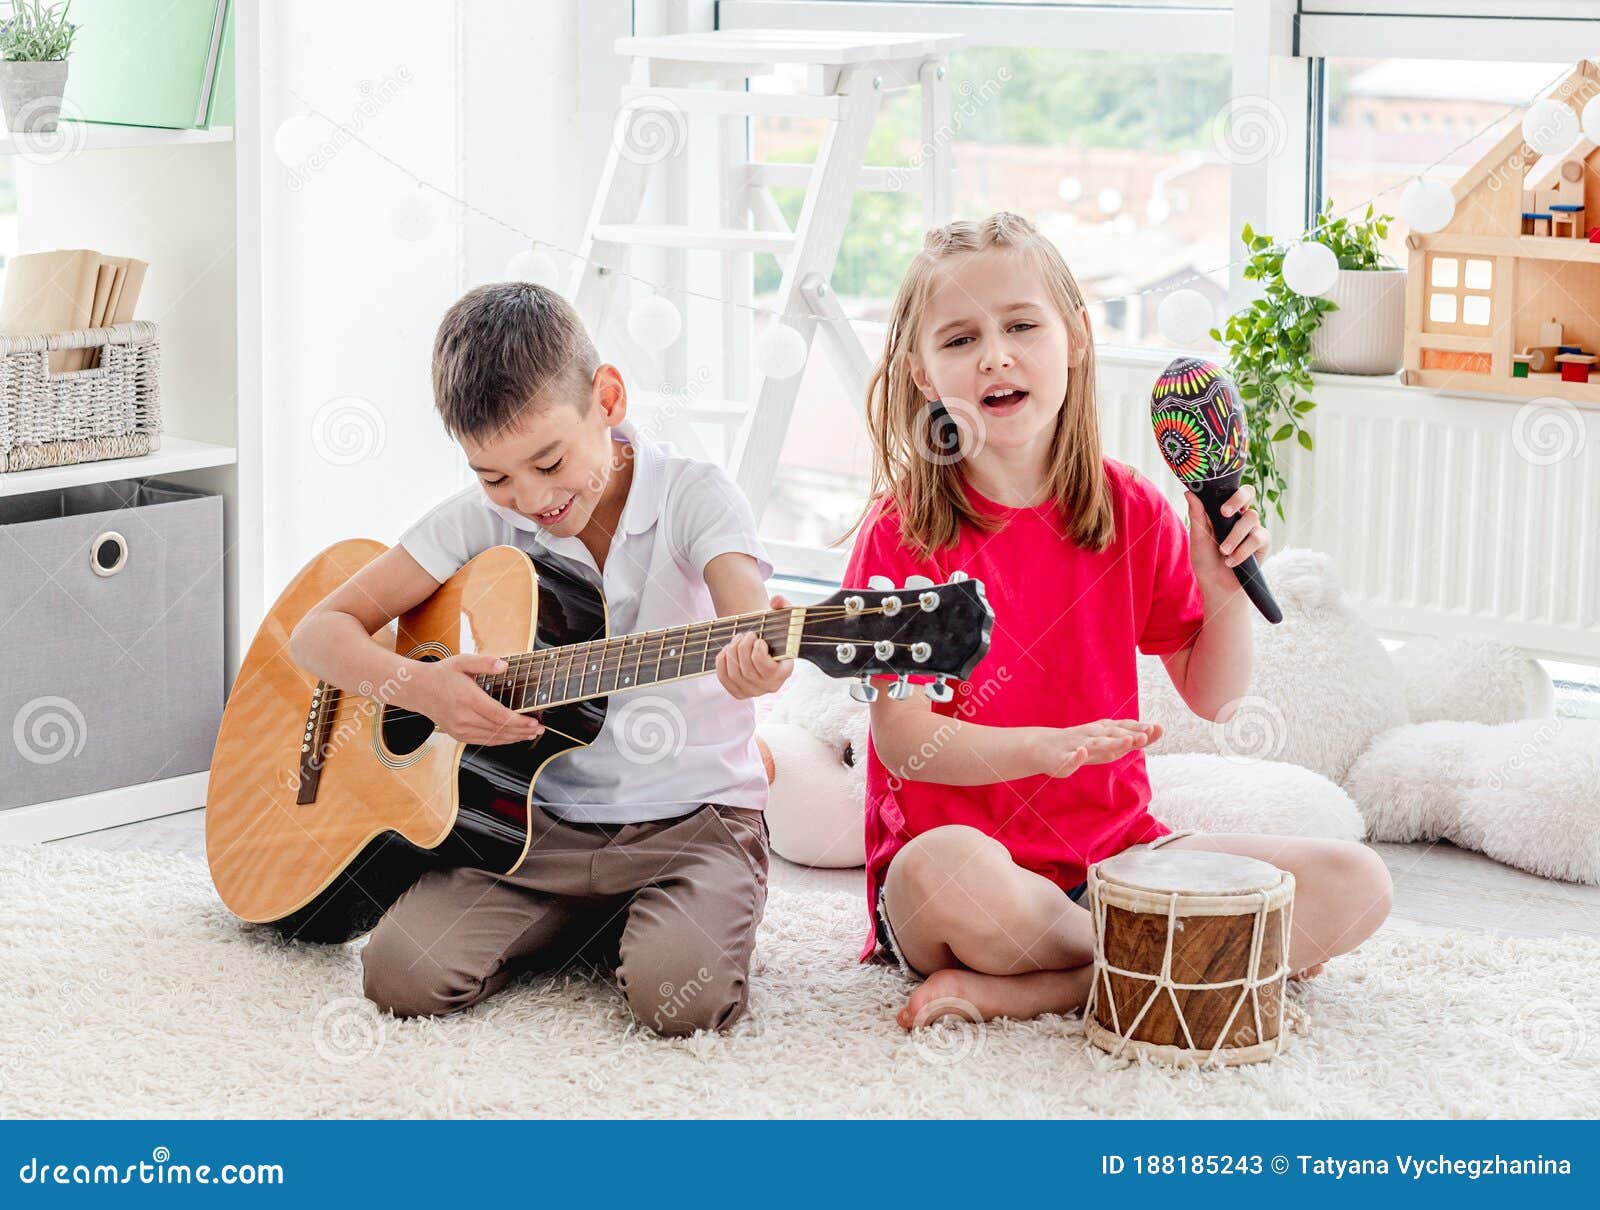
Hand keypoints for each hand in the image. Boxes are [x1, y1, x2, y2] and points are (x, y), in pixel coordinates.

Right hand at [401, 653, 545, 745]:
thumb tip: (504, 665)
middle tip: (539, 729)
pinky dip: (500, 741)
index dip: (519, 721)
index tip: (534, 722)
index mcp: (467, 699)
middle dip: (522, 731)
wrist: (418, 689)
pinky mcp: (458, 735)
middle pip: (498, 730)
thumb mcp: (462, 661)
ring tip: (531, 735)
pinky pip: (483, 741)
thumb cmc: (442, 674)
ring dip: (514, 738)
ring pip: (492, 739)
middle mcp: (463, 718)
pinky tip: (512, 737)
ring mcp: (460, 729)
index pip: (498, 715)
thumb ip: (485, 662)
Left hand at [715, 595, 794, 700]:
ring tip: (736, 640)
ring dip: (732, 652)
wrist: (765, 645)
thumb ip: (783, 606)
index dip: (757, 651)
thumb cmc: (774, 632)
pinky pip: (725, 680)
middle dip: (742, 648)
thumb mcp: (782, 617)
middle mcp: (771, 686)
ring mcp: (754, 691)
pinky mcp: (740, 692)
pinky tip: (726, 650)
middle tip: (746, 634)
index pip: (766, 667)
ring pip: (735, 674)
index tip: (758, 639)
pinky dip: (721, 663)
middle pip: (748, 671)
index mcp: (785, 671)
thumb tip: (776, 601)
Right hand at [1033, 718, 1161, 777]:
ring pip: (1096, 744)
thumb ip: (1126, 743)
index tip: (1157, 729)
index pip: (1125, 732)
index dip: (1140, 731)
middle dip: (1130, 735)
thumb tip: (1153, 731)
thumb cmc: (1078, 749)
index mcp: (1104, 735)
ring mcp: (1077, 745)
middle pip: (1113, 735)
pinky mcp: (1061, 758)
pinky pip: (1068, 758)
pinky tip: (1080, 753)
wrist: (1043, 748)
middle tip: (1146, 734)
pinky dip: (1075, 756)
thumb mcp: (1104, 747)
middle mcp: (1092, 736)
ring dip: (1111, 742)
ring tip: (1127, 740)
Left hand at [1185, 484, 1270, 596]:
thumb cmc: (1206, 560)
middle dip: (1238, 499)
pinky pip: (1258, 537)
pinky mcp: (1262, 542)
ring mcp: (1252, 527)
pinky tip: (1232, 561)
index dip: (1227, 489)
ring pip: (1251, 517)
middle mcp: (1239, 515)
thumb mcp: (1198, 538)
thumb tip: (1189, 492)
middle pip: (1248, 491)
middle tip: (1225, 513)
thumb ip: (1197, 516)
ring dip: (1235, 536)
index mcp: (1223, 510)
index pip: (1230, 489)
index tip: (1216, 502)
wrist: (1217, 585)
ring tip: (1223, 552)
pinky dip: (1243, 550)